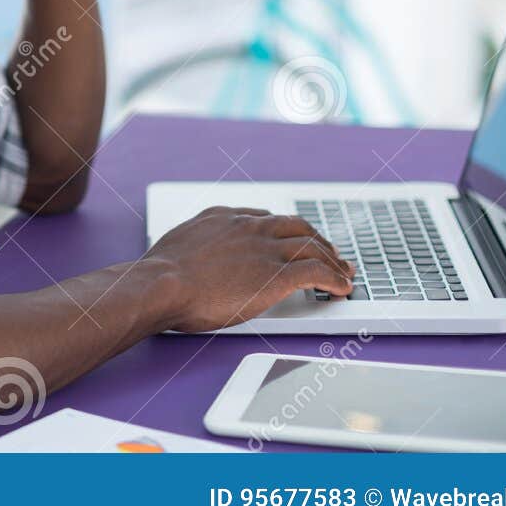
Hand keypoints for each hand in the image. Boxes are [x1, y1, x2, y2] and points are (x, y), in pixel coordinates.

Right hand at [141, 207, 354, 331]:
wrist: (162, 283)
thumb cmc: (161, 274)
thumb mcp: (178, 245)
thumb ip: (196, 244)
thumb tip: (193, 259)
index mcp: (223, 217)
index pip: (265, 217)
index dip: (285, 231)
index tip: (292, 240)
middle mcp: (248, 227)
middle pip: (296, 226)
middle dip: (317, 240)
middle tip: (329, 254)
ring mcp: (264, 249)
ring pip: (313, 246)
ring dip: (333, 260)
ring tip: (343, 272)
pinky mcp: (276, 275)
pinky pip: (317, 271)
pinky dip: (335, 278)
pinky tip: (342, 287)